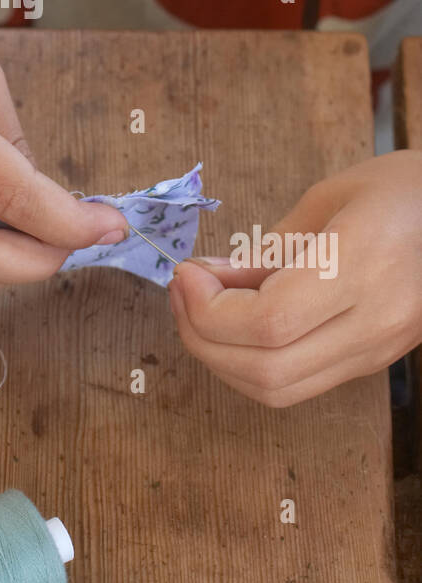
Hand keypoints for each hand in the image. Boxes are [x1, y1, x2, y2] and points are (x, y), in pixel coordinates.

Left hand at [168, 151, 421, 405]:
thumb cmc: (403, 191)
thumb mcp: (329, 197)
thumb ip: (265, 247)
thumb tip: (203, 279)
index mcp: (364, 265)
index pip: (270, 322)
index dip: (210, 310)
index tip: (186, 274)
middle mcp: (375, 321)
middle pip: (268, 370)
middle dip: (203, 338)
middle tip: (182, 292)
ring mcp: (378, 350)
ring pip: (280, 390)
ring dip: (222, 359)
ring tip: (199, 309)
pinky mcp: (374, 361)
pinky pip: (299, 383)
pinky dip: (251, 363)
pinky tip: (235, 325)